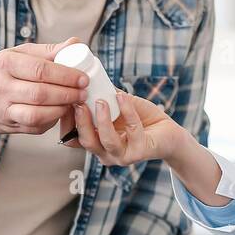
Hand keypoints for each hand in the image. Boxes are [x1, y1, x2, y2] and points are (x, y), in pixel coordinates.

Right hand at [0, 37, 89, 134]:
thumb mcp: (17, 54)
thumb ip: (47, 51)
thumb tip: (75, 44)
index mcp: (5, 64)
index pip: (40, 70)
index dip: (66, 75)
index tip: (83, 78)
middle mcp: (1, 88)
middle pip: (40, 94)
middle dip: (67, 94)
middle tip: (83, 92)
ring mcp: (2, 110)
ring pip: (36, 115)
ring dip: (60, 110)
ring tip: (74, 103)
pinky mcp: (5, 126)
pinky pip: (33, 128)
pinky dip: (50, 121)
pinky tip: (59, 112)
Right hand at [67, 90, 183, 165]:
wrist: (168, 133)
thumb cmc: (141, 120)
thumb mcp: (118, 107)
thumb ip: (105, 97)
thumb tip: (90, 79)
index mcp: (96, 143)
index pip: (74, 138)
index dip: (66, 122)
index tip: (66, 100)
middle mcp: (106, 153)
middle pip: (86, 141)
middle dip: (80, 121)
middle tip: (78, 101)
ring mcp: (122, 156)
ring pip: (106, 140)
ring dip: (102, 119)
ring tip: (101, 100)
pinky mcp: (140, 152)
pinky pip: (132, 130)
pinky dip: (127, 110)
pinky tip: (123, 97)